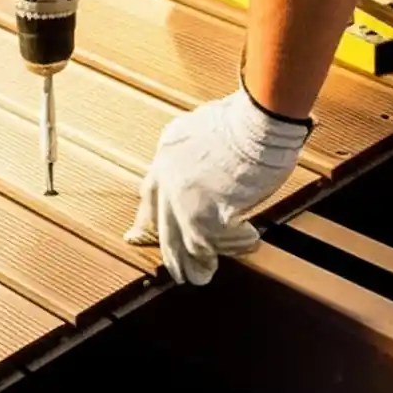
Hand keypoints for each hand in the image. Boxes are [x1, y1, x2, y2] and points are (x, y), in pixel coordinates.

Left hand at [124, 86, 310, 285]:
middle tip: (181, 274)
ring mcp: (187, 204)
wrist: (256, 119)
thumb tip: (195, 170)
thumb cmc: (239, 117)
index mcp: (164, 160)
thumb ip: (188, 152)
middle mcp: (169, 185)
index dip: (145, 224)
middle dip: (174, 259)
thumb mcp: (196, 127)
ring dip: (203, 262)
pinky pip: (225, 243)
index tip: (136, 238)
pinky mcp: (211, 218)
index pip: (147, 200)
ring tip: (206, 274)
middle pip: (165, 233)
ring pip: (191, 247)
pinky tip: (251, 240)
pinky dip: (240, 244)